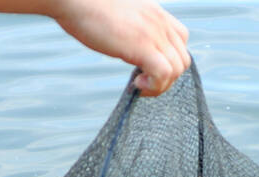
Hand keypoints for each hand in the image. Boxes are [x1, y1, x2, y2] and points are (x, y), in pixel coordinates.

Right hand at [48, 0, 189, 95]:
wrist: (76, 0)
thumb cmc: (88, 7)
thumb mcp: (120, 14)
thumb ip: (131, 27)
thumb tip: (125, 42)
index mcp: (155, 13)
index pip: (181, 40)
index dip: (169, 59)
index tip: (148, 66)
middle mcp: (160, 22)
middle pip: (183, 59)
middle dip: (167, 78)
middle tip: (144, 81)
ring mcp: (153, 34)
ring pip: (177, 70)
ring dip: (160, 85)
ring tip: (139, 84)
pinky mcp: (143, 47)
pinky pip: (164, 74)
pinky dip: (154, 86)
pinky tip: (137, 84)